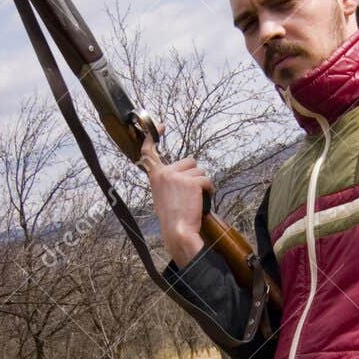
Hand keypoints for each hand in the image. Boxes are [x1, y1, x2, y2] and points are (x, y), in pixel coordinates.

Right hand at [138, 131, 212, 267]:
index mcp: (155, 176)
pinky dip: (208, 191)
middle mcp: (164, 172)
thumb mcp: (162, 196)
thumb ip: (168, 181)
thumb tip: (185, 173)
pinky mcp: (191, 181)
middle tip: (189, 195)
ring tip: (194, 201)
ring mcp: (177, 176)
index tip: (162, 126)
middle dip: (194, 175)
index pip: (149, 152)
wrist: (178, 232)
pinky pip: (207, 180)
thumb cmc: (172, 219)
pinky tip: (202, 203)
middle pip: (189, 161)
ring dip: (202, 185)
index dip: (154, 137)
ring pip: (200, 171)